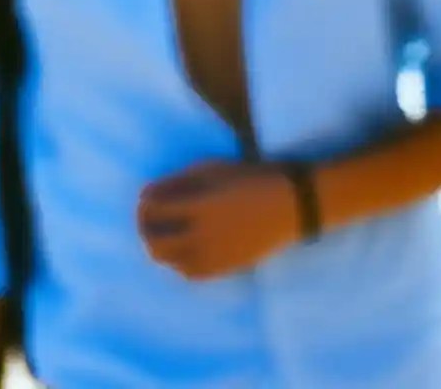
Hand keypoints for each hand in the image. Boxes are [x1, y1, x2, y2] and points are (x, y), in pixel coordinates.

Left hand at [138, 161, 300, 280]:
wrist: (296, 204)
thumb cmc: (256, 179)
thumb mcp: (216, 168)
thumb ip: (180, 180)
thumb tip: (148, 194)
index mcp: (199, 207)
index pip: (153, 210)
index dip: (144, 203)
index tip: (148, 197)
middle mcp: (202, 236)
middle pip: (155, 243)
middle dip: (147, 229)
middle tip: (152, 219)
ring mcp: (214, 256)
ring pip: (170, 261)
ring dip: (164, 246)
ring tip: (171, 233)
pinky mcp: (225, 268)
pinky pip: (190, 273)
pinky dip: (181, 262)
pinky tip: (189, 248)